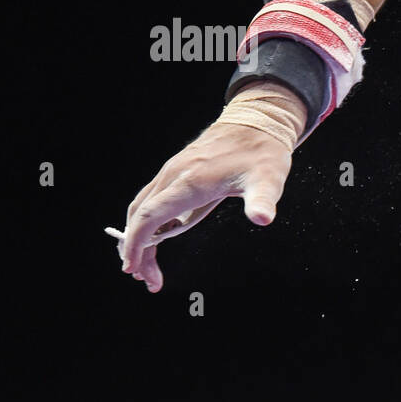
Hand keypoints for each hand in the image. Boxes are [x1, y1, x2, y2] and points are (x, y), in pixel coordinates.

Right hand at [113, 122, 292, 291]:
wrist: (258, 120)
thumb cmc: (262, 152)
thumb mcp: (268, 178)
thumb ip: (263, 200)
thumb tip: (263, 218)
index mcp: (190, 182)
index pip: (149, 216)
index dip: (137, 244)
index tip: (132, 269)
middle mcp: (174, 176)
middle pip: (140, 217)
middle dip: (137, 251)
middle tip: (148, 281)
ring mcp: (173, 172)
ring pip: (143, 208)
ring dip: (141, 238)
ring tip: (149, 268)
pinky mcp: (177, 171)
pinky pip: (153, 199)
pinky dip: (149, 222)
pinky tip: (159, 238)